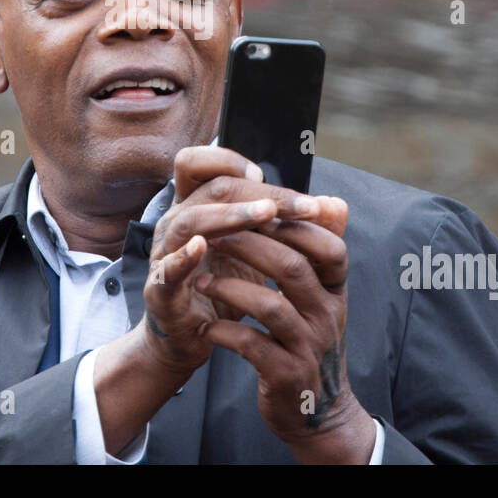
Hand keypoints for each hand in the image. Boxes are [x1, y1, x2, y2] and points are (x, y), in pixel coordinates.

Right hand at [141, 146, 345, 373]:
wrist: (194, 336)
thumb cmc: (226, 285)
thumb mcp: (264, 252)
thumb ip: (296, 227)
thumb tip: (337, 207)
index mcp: (196, 207)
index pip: (199, 164)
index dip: (228, 160)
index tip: (265, 174)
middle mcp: (177, 223)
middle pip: (210, 188)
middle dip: (256, 192)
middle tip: (296, 203)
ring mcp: (165, 253)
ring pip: (189, 220)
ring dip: (230, 215)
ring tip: (265, 215)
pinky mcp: (160, 290)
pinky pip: (166, 268)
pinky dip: (182, 256)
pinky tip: (201, 247)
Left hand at [194, 198, 376, 463]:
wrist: (316, 411)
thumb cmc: (309, 341)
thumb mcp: (324, 297)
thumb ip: (322, 251)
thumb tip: (334, 201)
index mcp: (336, 292)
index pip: (330, 246)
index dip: (293, 225)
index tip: (255, 211)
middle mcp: (328, 316)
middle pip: (293, 267)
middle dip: (249, 245)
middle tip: (215, 236)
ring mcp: (308, 347)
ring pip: (271, 306)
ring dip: (230, 288)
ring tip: (202, 281)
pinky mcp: (286, 375)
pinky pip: (252, 346)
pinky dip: (225, 332)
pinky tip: (207, 326)